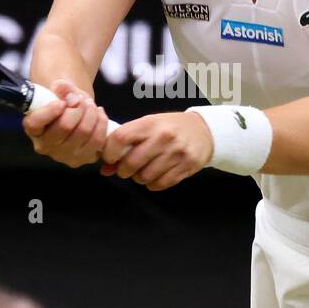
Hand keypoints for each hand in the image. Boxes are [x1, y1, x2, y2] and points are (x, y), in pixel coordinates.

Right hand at [21, 78, 111, 167]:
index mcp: (33, 129)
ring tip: (90, 104)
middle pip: (65, 126)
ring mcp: (65, 156)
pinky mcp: (84, 158)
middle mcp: (46, 146)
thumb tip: (65, 88)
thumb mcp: (60, 91)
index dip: (49, 111)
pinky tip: (98, 114)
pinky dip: (101, 123)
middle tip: (81, 99)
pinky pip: (98, 141)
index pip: (35, 123)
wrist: (75, 114)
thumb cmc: (63, 102)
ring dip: (91, 113)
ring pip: (84, 132)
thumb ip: (61, 87)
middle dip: (77, 107)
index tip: (61, 102)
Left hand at [99, 111, 213, 190]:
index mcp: (150, 123)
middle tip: (126, 168)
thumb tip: (105, 169)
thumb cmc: (170, 128)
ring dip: (139, 178)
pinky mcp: (186, 167)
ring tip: (143, 170)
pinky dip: (152, 184)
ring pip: (144, 177)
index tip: (110, 158)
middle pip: (131, 162)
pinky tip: (155, 175)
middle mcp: (163, 137)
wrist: (203, 131)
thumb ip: (126, 143)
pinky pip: (160, 184)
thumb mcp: (148, 127)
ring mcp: (176, 153)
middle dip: (123, 170)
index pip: (120, 138)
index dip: (110, 152)